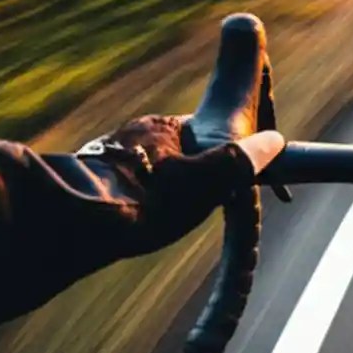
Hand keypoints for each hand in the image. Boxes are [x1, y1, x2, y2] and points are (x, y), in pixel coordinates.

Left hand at [72, 114, 282, 255]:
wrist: (78, 221)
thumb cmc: (148, 199)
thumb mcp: (208, 180)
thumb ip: (241, 160)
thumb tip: (274, 141)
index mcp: (162, 126)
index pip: (201, 131)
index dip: (218, 152)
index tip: (225, 178)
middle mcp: (132, 135)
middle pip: (173, 152)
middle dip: (186, 174)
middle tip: (194, 204)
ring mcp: (105, 156)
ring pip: (144, 171)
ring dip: (156, 191)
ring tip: (164, 219)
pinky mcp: (86, 181)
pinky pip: (119, 187)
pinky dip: (132, 202)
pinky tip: (135, 225)